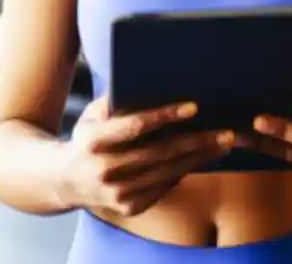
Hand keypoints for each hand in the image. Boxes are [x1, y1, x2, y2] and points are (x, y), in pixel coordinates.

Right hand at [57, 96, 233, 216]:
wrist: (64, 181)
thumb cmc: (88, 137)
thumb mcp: (92, 115)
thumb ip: (116, 102)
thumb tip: (152, 85)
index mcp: (95, 141)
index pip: (135, 126)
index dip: (165, 116)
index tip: (194, 107)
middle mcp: (106, 170)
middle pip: (160, 152)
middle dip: (197, 141)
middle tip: (227, 131)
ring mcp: (118, 193)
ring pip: (168, 172)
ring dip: (200, 157)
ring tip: (224, 143)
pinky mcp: (129, 207)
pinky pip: (165, 186)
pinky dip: (185, 171)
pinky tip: (204, 158)